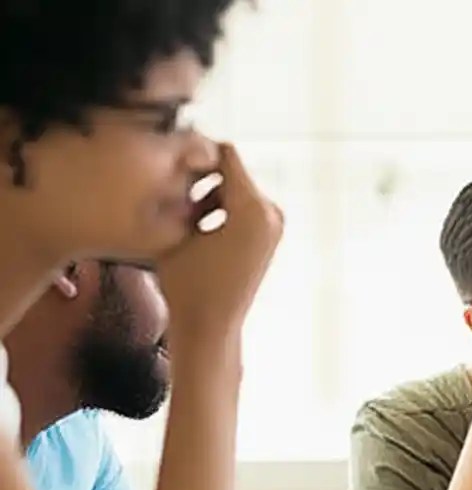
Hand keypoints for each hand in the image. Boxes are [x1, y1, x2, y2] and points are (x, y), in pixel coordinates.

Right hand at [157, 142, 282, 342]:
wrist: (210, 326)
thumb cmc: (187, 283)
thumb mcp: (174, 230)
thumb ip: (179, 190)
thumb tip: (175, 154)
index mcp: (253, 208)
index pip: (226, 155)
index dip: (197, 154)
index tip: (170, 162)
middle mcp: (271, 212)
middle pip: (231, 171)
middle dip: (202, 177)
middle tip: (171, 194)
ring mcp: (274, 224)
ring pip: (235, 189)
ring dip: (208, 194)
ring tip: (181, 216)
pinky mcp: (269, 235)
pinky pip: (242, 205)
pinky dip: (220, 208)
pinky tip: (195, 226)